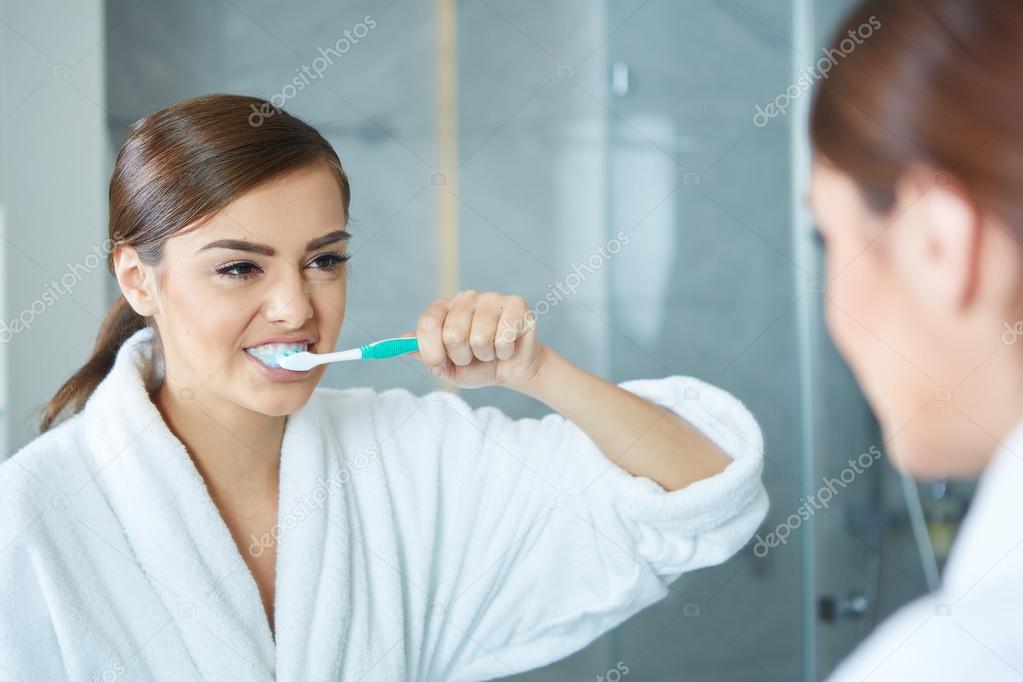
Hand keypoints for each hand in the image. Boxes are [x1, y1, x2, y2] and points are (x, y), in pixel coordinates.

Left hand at [402, 290, 547, 389]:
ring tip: (491, 351)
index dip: (431, 350)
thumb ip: (426, 356)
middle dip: (462, 357)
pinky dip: (505, 351)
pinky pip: (504, 337)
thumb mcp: (447, 367)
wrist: (513, 369)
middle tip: (472, 356)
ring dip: (486, 355)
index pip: (427, 323)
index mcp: (444, 308)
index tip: (437, 364)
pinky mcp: (516, 304)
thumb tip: (403, 343)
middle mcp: (466, 298)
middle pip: (452, 334)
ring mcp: (491, 298)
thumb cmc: (478, 366)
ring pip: (480, 338)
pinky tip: (507, 346)